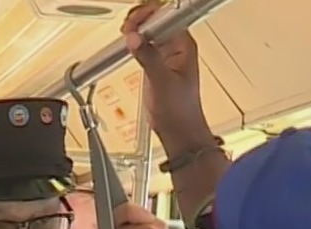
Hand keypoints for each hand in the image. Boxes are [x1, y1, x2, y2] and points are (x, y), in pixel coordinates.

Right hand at [123, 2, 208, 145]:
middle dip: (140, 20)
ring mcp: (166, 56)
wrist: (178, 131)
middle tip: (127, 28)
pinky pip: (145, 45)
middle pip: (157, 20)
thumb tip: (134, 38)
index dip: (150, 15)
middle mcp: (176, 48)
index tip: (135, 22)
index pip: (167, 17)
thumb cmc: (181, 111)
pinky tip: (128, 44)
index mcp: (184, 46)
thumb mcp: (162, 82)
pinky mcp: (156, 65)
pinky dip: (135, 42)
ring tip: (126, 33)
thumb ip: (148, 58)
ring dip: (136, 30)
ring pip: (150, 32)